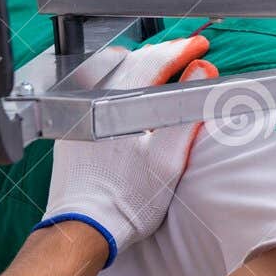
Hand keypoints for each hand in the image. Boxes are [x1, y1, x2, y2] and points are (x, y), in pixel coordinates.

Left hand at [38, 36, 217, 263]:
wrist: (84, 229)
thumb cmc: (126, 200)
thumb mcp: (168, 158)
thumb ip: (186, 113)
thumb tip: (202, 74)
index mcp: (117, 102)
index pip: (155, 61)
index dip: (182, 50)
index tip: (201, 47)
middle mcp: (92, 101)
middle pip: (132, 62)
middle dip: (164, 54)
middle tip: (189, 55)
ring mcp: (79, 116)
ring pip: (113, 75)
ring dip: (141, 67)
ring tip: (164, 68)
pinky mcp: (73, 132)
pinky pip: (99, 92)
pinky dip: (122, 85)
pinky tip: (134, 95)